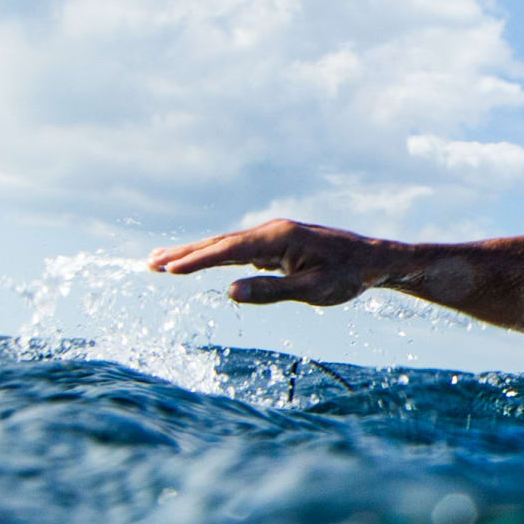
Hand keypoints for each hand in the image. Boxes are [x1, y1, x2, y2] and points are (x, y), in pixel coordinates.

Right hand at [144, 219, 391, 305]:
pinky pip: (238, 250)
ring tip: (162, 261)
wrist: (374, 259)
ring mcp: (273, 235)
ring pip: (226, 245)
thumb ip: (271, 292)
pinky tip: (200, 261)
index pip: (228, 251)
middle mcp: (272, 230)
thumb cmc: (348, 276)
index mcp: (278, 237)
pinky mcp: (277, 244)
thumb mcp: (313, 290)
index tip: (167, 270)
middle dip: (184, 253)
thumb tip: (230, 293)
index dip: (196, 261)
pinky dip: (215, 255)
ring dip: (194, 252)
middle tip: (149, 263)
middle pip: (219, 242)